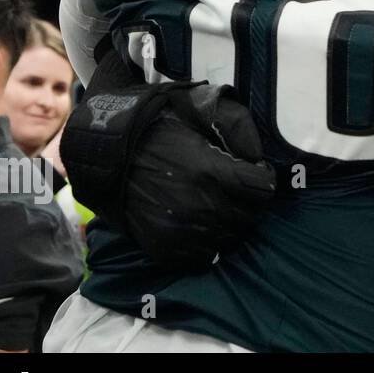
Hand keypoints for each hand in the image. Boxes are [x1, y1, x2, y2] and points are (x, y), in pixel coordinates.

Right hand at [63, 81, 277, 270]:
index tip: (251, 172)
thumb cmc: (160, 133)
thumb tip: (259, 159)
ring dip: (228, 223)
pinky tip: (199, 225)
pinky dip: (207, 244)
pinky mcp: (164, 249)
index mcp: (210, 171)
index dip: (261, 178)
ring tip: (214, 205)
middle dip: (247, 201)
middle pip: (249, 215)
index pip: (263, 188)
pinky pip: (203, 257)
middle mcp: (198, 205)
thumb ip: (240, 130)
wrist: (110, 158)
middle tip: (231, 189)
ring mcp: (180, 231)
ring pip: (229, 238)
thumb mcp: (202, 115)